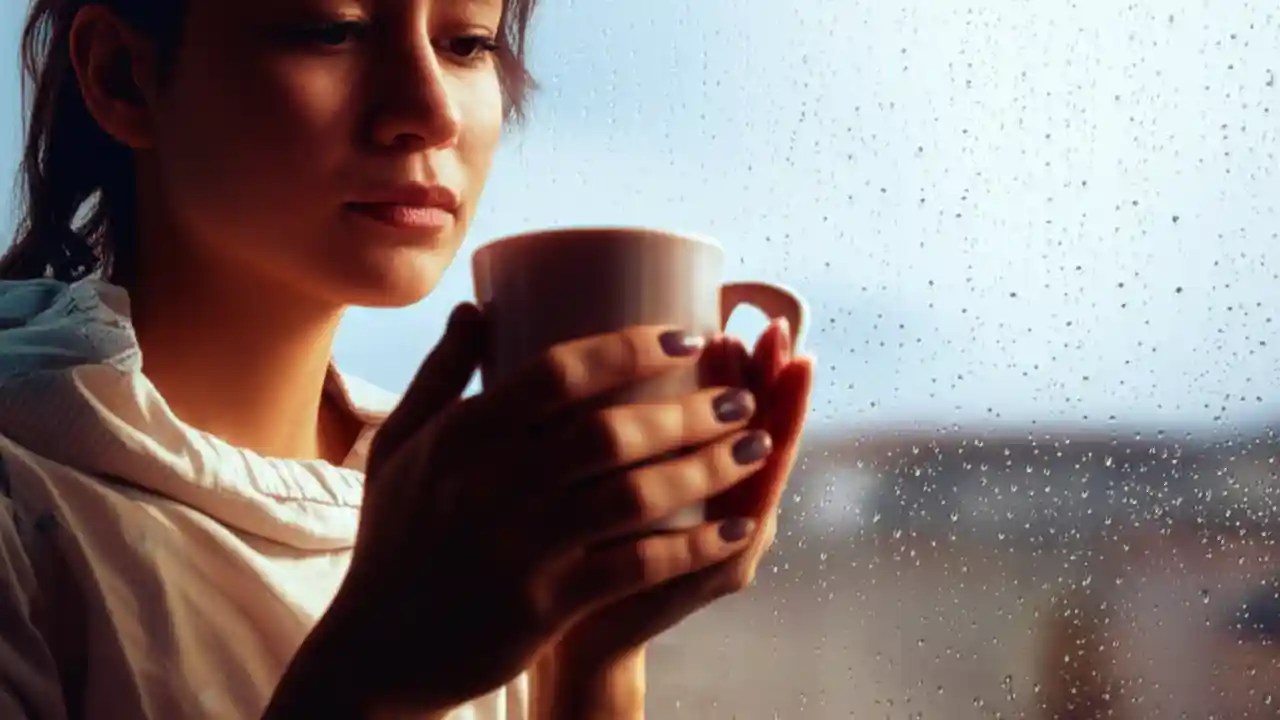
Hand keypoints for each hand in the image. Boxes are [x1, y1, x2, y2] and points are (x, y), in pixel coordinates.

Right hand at [265, 304, 775, 717]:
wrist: (377, 653)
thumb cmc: (396, 542)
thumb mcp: (399, 450)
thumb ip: (440, 376)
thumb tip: (477, 307)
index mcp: (459, 438)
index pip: (557, 374)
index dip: (631, 349)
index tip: (689, 338)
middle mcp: (487, 486)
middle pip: (609, 431)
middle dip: (689, 409)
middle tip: (740, 398)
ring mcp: (516, 549)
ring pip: (632, 494)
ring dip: (706, 468)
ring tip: (755, 447)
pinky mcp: (540, 606)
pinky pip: (633, 566)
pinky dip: (692, 546)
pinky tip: (733, 529)